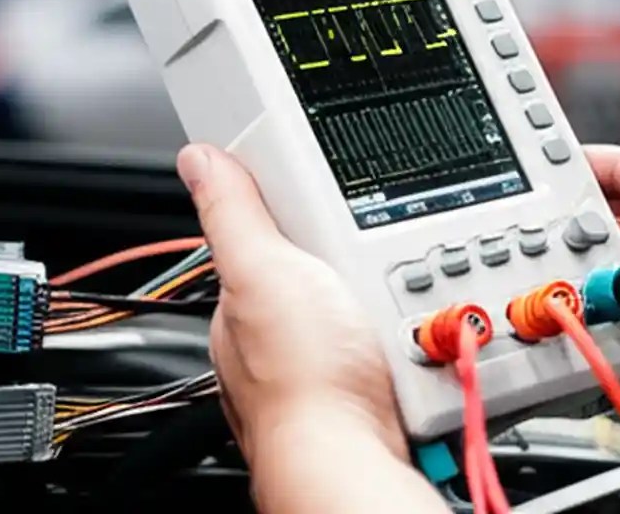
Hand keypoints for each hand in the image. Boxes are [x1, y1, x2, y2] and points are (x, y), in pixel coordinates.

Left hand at [176, 143, 449, 513]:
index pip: (265, 245)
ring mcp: (326, 373)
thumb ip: (233, 215)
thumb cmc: (303, 380)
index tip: (325, 203)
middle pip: (322, 278)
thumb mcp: (262, 271)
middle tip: (377, 257)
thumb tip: (199, 158)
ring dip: (389, 304)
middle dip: (352, 265)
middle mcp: (278, 346)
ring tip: (404, 298)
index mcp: (243, 310)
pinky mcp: (373, 397)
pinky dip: (413, 342)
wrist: (356, 460)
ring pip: (364, 315)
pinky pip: (398, 350)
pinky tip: (420, 339)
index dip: (295, 220)